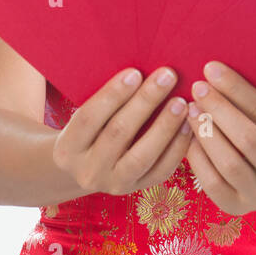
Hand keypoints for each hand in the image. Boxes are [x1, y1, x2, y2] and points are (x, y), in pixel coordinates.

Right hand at [52, 67, 193, 196]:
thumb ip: (89, 97)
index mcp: (66, 148)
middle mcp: (88, 171)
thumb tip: (111, 65)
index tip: (135, 72)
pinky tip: (188, 125)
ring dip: (164, 127)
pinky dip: (177, 147)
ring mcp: (113, 184)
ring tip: (181, 102)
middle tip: (167, 76)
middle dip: (145, 102)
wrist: (85, 169)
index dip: (112, 94)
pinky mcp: (137, 189)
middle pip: (118, 133)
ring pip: (142, 156)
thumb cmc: (88, 130)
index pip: (89, 118)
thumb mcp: (81, 116)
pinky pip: (161, 171)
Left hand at [184, 61, 255, 215]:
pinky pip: (211, 181)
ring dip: (205, 131)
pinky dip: (197, 156)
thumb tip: (216, 71)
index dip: (236, 89)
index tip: (211, 68)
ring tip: (190, 109)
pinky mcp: (236, 207)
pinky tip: (189, 136)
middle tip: (197, 88)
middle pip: (247, 137)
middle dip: (219, 108)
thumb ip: (254, 105)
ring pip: (228, 161)